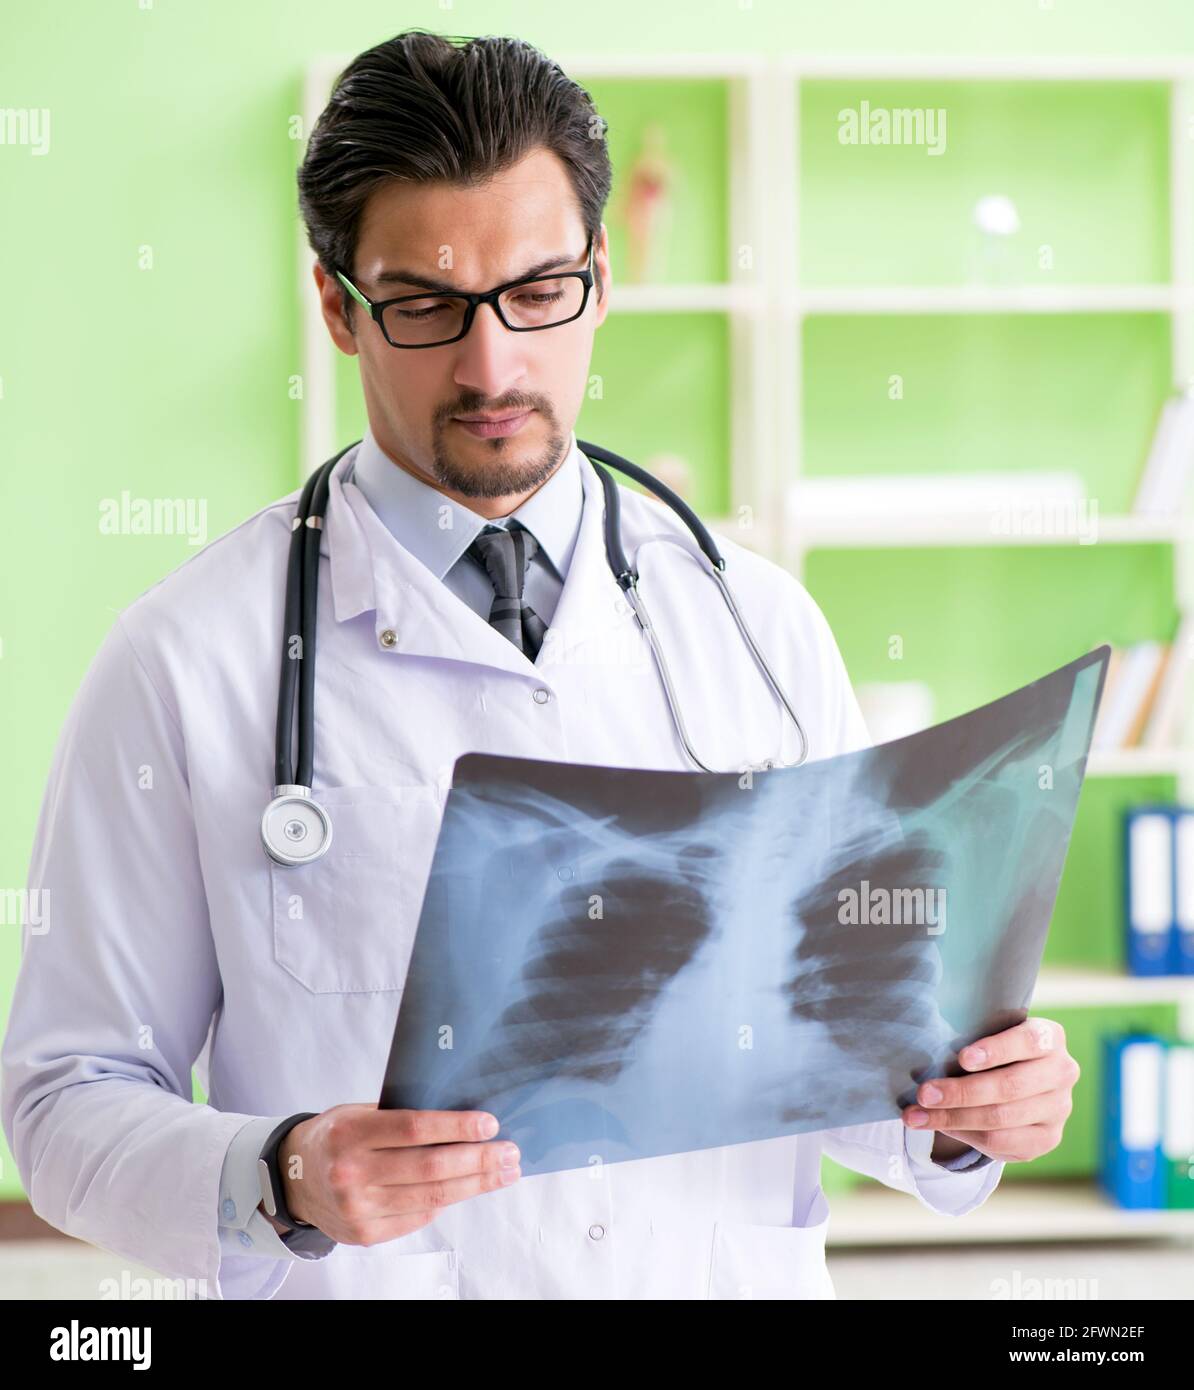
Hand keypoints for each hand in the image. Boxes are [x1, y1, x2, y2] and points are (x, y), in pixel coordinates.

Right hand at [276, 1102, 520, 1245]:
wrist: (291, 1178)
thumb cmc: (336, 1136)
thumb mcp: (358, 1113)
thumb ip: (400, 1117)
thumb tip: (462, 1118)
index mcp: (351, 1133)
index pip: (415, 1128)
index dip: (457, 1127)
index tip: (490, 1124)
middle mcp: (352, 1174)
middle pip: (430, 1169)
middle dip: (478, 1160)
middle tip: (510, 1152)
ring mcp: (358, 1209)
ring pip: (431, 1199)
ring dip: (475, 1184)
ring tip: (503, 1172)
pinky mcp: (366, 1234)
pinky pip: (417, 1217)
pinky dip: (446, 1202)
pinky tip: (467, 1187)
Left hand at [901, 1017, 1079, 1163]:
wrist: (1017, 1077)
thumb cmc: (992, 1047)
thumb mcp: (988, 1032)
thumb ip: (970, 1037)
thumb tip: (927, 1057)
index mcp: (1050, 1037)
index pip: (1028, 1041)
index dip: (996, 1050)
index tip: (962, 1058)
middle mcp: (1062, 1072)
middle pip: (1010, 1087)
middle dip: (961, 1092)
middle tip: (923, 1094)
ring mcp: (1059, 1108)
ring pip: (1001, 1119)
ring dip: (953, 1118)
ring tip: (916, 1116)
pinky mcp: (1048, 1138)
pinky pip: (1002, 1143)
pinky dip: (965, 1135)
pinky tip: (940, 1126)